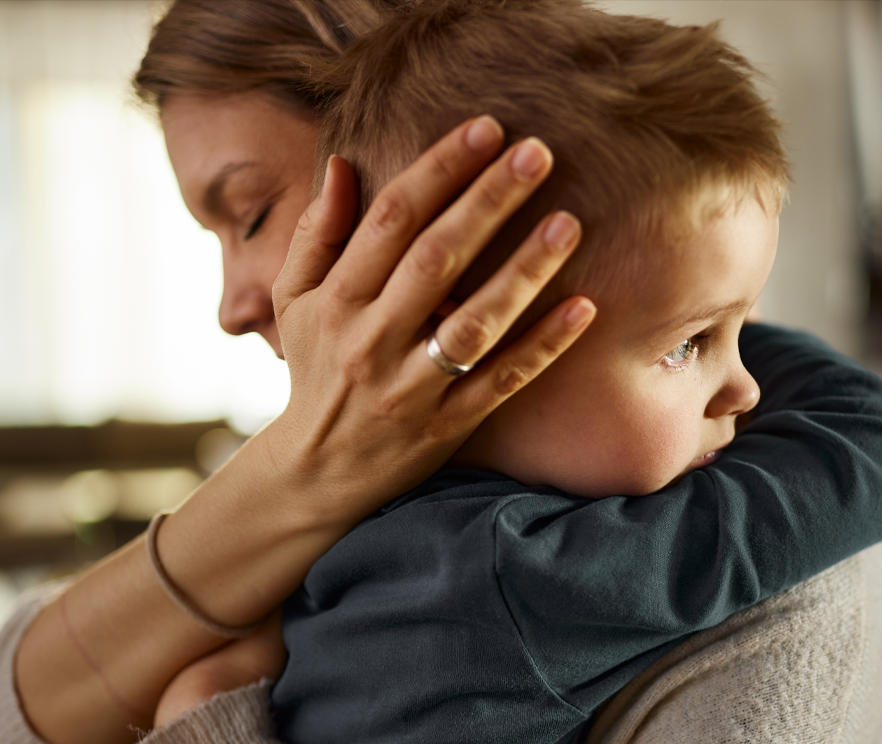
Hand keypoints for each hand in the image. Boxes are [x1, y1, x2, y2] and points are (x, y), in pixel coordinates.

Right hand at [10, 116, 591, 743]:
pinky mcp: (447, 428)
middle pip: (434, 260)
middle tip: (539, 152)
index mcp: (335, 300)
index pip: (389, 220)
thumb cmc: (314, 372)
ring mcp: (411, 388)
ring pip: (473, 323)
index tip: (486, 128)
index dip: (437, 169)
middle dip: (487, 202)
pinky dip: (543, 347)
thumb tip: (345, 163)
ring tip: (568, 223)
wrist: (313, 476)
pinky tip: (585, 309)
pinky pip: (502, 383)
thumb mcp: (296, 302)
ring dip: (522, 272)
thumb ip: (318, 234)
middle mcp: (371, 341)